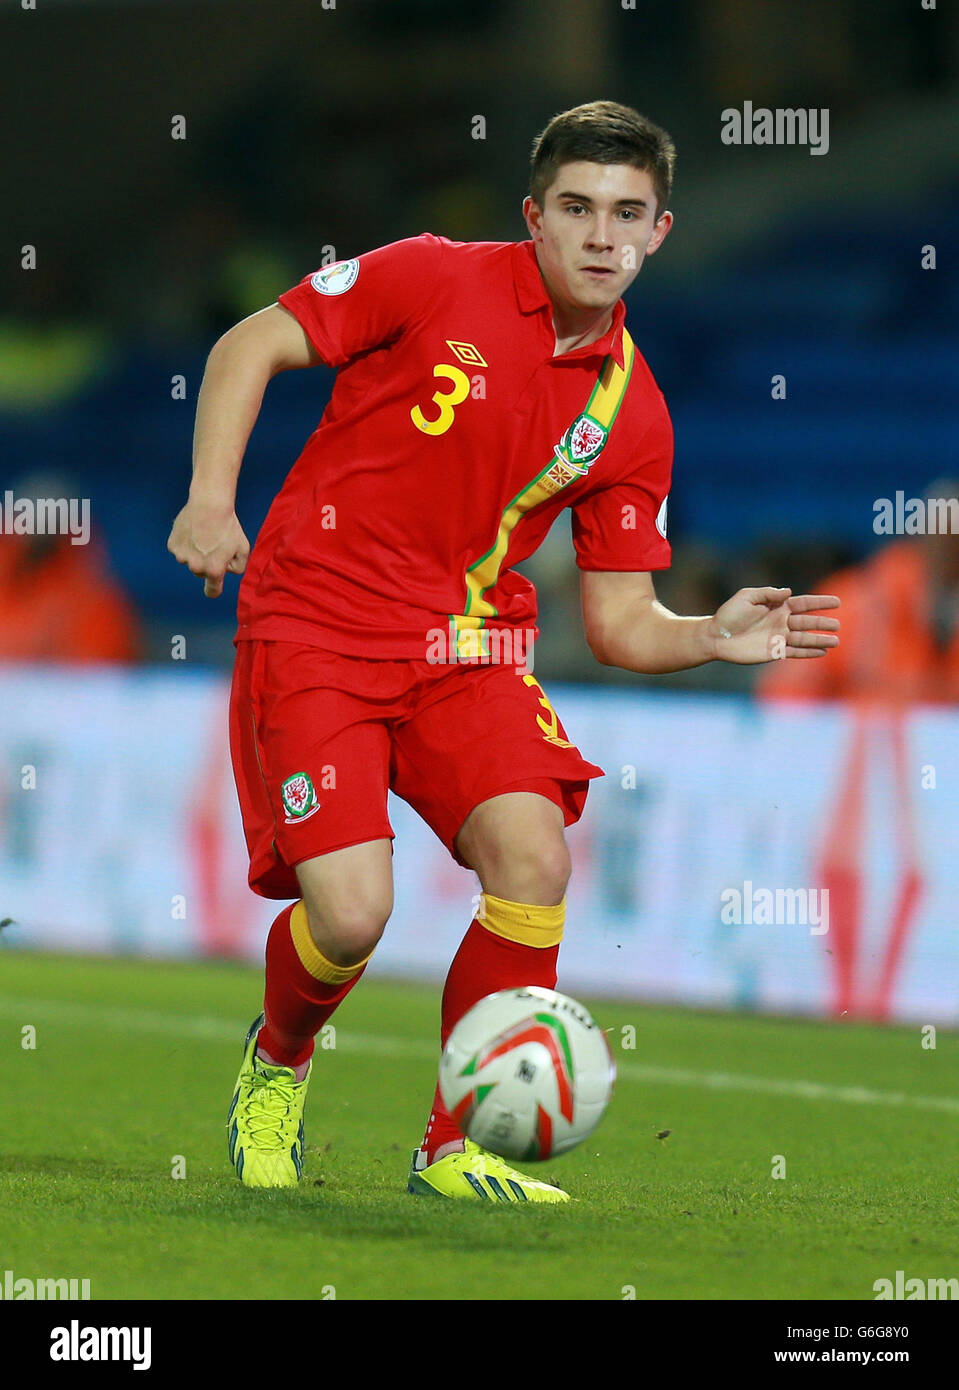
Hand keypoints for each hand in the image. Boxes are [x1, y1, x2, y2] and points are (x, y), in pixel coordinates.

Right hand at [166, 496, 249, 598]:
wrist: (209, 504)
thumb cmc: (228, 526)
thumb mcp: (243, 548)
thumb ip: (238, 566)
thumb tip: (226, 570)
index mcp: (213, 570)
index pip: (212, 591)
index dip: (214, 590)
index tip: (213, 588)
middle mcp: (196, 567)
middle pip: (201, 572)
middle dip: (207, 563)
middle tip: (214, 544)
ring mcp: (182, 557)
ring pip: (189, 560)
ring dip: (195, 552)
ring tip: (204, 534)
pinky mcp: (173, 545)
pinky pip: (180, 549)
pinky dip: (185, 542)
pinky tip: (193, 530)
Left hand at [707, 587, 839, 664]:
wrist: (716, 636)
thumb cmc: (729, 614)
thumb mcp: (746, 597)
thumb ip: (768, 593)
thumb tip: (788, 591)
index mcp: (777, 606)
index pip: (804, 603)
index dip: (820, 603)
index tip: (837, 601)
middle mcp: (781, 622)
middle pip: (808, 622)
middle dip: (823, 623)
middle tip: (838, 625)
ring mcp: (779, 637)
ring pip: (804, 638)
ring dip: (820, 640)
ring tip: (835, 642)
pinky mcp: (774, 652)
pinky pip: (795, 652)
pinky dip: (808, 653)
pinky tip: (821, 653)